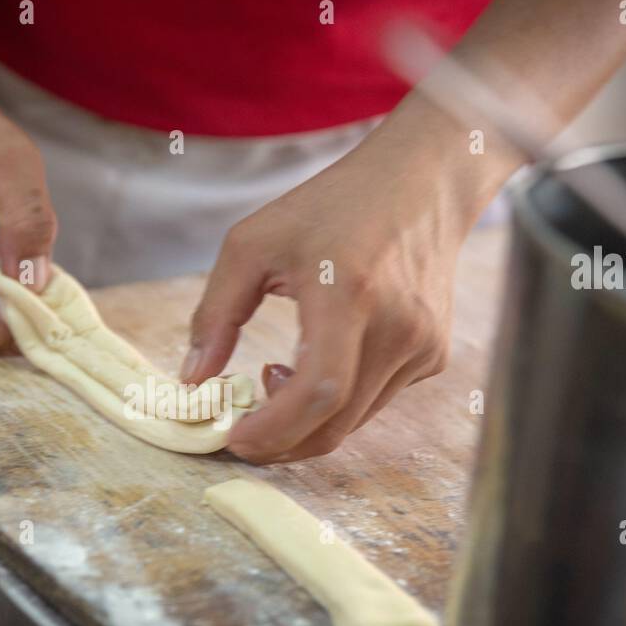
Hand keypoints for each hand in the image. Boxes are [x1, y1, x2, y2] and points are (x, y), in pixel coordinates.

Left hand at [181, 121, 475, 463]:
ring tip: (277, 373)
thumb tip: (193, 379)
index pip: (320, 391)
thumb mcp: (253, 244)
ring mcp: (423, 346)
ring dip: (307, 420)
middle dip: (281, 441)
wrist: (422, 184)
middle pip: (335, 423)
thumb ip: (216, 314)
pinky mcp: (433, 356)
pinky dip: (338, 401)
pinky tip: (320, 359)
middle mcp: (397, 327)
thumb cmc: (331, 206)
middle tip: (243, 429)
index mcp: (349, 293)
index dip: (275, 428)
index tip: (235, 438)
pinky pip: (375, 400)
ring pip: (354, 420)